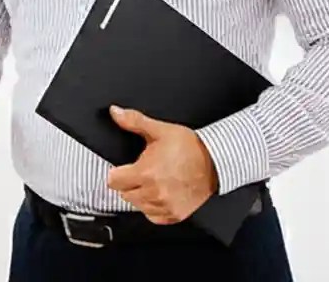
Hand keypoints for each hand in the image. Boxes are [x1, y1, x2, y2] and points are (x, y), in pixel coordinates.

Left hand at [105, 105, 218, 224]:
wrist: (215, 162)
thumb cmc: (190, 148)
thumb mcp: (159, 130)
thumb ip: (133, 121)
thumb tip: (115, 112)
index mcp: (145, 173)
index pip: (113, 181)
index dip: (117, 173)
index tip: (123, 169)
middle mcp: (154, 193)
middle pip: (124, 194)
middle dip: (128, 183)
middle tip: (142, 173)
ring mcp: (165, 206)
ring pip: (137, 206)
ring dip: (140, 196)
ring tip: (153, 182)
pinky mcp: (175, 214)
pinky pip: (153, 216)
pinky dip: (153, 207)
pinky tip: (160, 194)